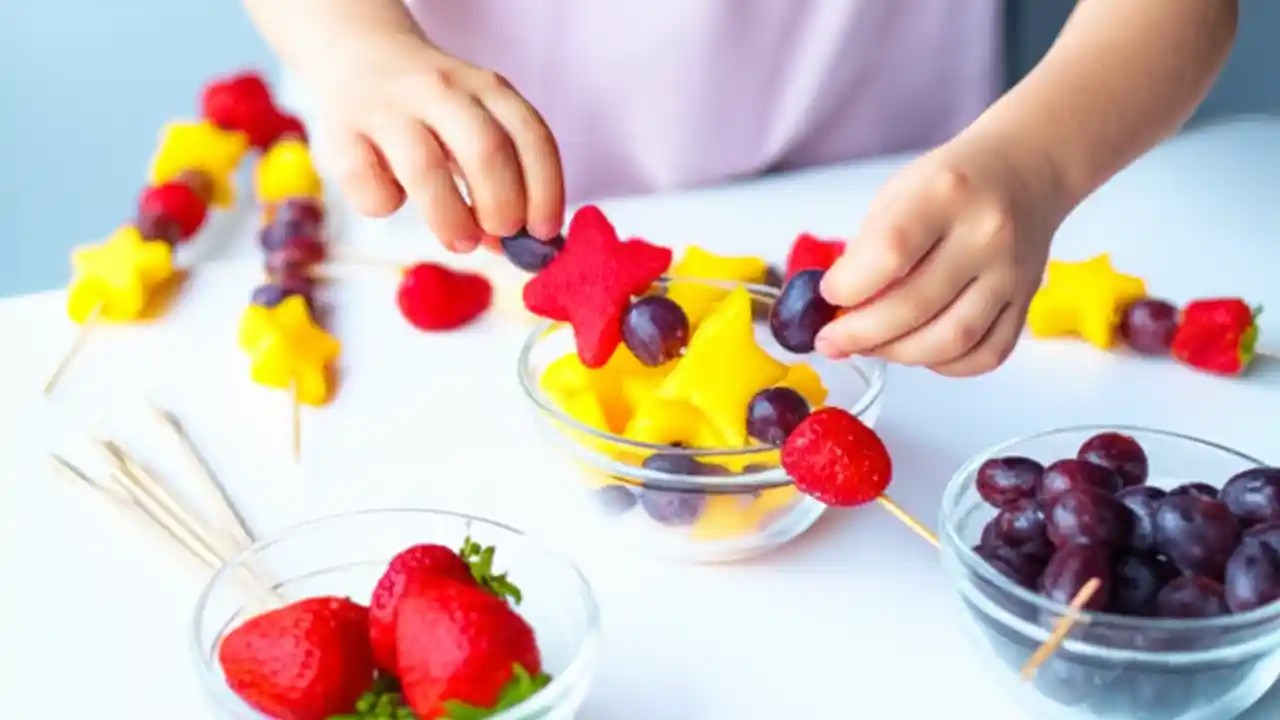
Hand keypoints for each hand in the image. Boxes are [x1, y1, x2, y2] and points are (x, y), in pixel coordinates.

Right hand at [310, 33, 563, 251]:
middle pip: (486, 150)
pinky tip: (393, 201)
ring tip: (461, 242)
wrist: (358, 54)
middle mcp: (440, 89)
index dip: (545, 190)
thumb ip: (499, 180)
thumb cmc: (431, 112)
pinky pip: (368, 182)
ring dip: (451, 219)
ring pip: (425, 167)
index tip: (544, 232)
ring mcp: (387, 108)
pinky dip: (386, 204)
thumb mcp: (474, 127)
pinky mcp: (341, 133)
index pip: (531, 136)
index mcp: (486, 87)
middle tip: (500, 234)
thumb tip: (511, 248)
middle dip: (502, 205)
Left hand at [815, 135, 1067, 375]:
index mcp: (945, 194)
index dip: (849, 287)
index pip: (889, 254)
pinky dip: (944, 365)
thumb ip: (868, 248)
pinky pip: (986, 354)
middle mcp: (985, 234)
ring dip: (898, 355)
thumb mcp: (899, 192)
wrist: (1025, 171)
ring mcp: (1011, 273)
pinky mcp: (1026, 302)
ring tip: (870, 346)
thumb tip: (838, 310)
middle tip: (832, 340)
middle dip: (859, 334)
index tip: (829, 295)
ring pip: (951, 340)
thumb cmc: (951, 184)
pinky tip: (918, 350)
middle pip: (915, 307)